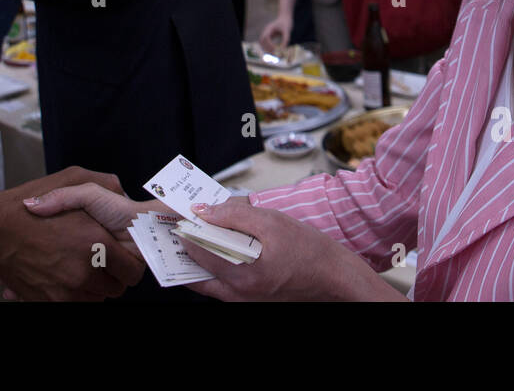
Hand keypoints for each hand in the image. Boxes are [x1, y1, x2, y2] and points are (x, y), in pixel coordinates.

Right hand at [0, 167, 144, 300]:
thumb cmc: (30, 206)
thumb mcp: (71, 179)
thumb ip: (103, 184)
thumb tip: (123, 192)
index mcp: (96, 242)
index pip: (132, 270)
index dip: (127, 261)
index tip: (119, 254)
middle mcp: (84, 270)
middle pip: (117, 287)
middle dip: (112, 274)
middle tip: (100, 259)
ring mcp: (67, 290)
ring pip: (97, 298)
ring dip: (93, 286)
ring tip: (80, 265)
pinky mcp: (51, 301)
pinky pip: (77, 305)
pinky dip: (75, 294)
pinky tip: (66, 275)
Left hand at [181, 198, 399, 301]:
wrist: (332, 276)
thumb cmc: (308, 249)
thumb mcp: (272, 221)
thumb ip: (235, 214)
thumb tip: (204, 211)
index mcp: (243, 275)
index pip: (197, 251)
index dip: (186, 230)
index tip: (181, 215)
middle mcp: (238, 295)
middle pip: (196, 270)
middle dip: (188, 246)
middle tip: (186, 225)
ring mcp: (242, 302)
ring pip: (206, 280)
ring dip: (200, 257)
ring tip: (202, 234)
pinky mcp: (248, 302)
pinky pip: (221, 286)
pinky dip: (215, 267)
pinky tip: (221, 248)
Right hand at [259, 16, 291, 53]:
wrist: (285, 18)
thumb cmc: (286, 23)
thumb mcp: (287, 30)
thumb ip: (286, 39)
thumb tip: (284, 48)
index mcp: (269, 28)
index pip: (265, 37)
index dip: (269, 44)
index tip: (275, 49)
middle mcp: (266, 31)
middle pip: (261, 40)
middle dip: (266, 47)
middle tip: (273, 53)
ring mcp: (266, 33)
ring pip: (262, 42)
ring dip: (266, 48)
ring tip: (273, 53)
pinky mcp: (269, 36)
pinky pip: (265, 42)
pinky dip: (268, 47)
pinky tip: (274, 51)